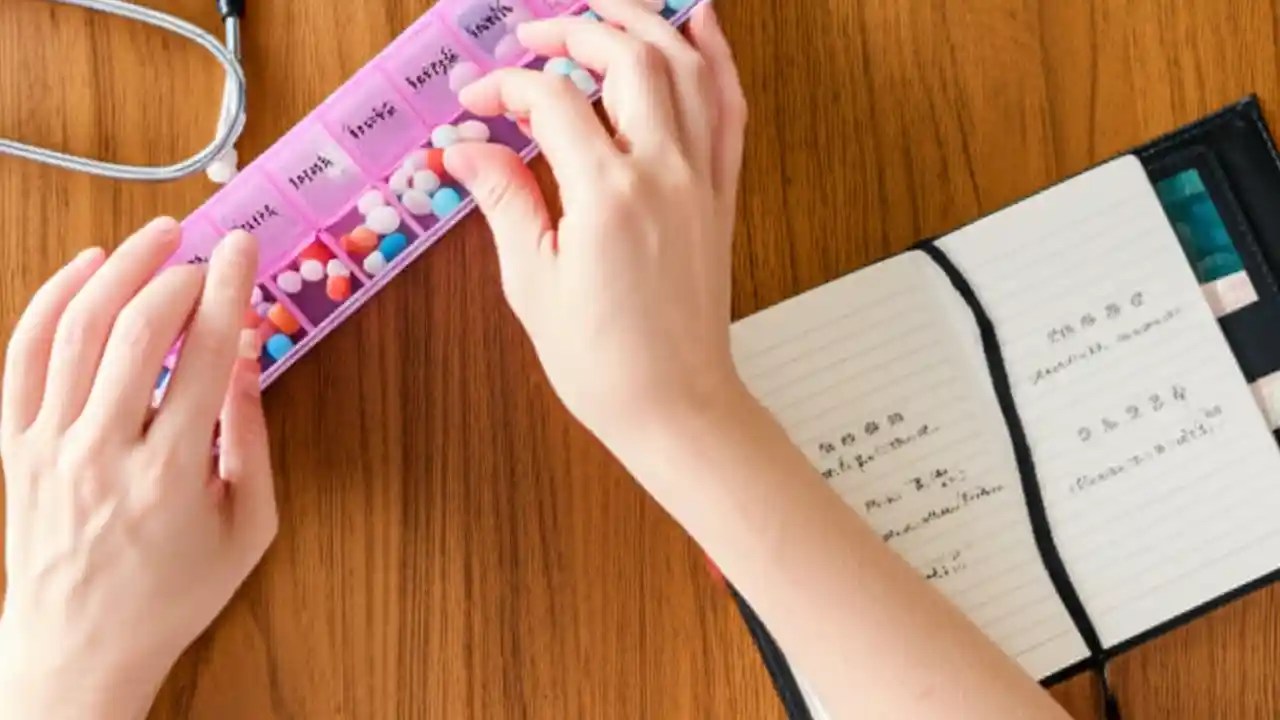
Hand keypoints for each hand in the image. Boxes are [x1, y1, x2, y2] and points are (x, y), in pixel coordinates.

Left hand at [0, 219, 276, 719]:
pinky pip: (23, 355)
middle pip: (135, 333)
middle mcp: (102, 454)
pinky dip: (50, 300)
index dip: (227, 291)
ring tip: (153, 238)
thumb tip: (245, 358)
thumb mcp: (249, 527)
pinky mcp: (14, 446)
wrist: (80, 648)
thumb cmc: (174, 593)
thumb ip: (251, 439)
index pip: (203, 359)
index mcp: (170, 478)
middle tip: (203, 251)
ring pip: (75, 331)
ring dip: (117, 270)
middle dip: (175, 274)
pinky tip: (84, 269)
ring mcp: (49, 447)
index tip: (242, 248)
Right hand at [444, 0, 747, 443]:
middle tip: (534, 33)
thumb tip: (466, 151)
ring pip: (686, 68)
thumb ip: (505, 201)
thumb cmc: (601, 361)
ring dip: (646, 23)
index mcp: (606, 195)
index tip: (477, 104)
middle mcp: (662, 173)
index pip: (552, 101)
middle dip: (576, 27)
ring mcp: (701, 180)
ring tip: (607, 5)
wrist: (675, 405)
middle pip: (627, 57)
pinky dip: (717, 60)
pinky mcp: (722, 196)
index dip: (506, 88)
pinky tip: (700, 27)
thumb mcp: (532, 282)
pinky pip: (729, 110)